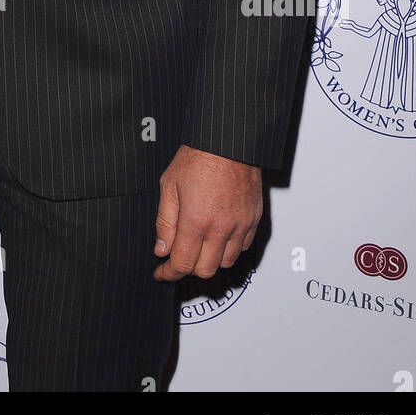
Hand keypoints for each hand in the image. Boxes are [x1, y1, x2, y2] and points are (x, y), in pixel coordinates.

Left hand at [153, 144, 261, 280]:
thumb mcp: (169, 185)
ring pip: (226, 262)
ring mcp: (240, 225)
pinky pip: (243, 247)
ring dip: (210, 259)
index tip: (162, 272)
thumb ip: (165, 222)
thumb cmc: (198, 157)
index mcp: (196, 221)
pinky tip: (219, 235)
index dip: (169, 273)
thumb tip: (162, 249)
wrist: (228, 141)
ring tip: (199, 245)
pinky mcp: (254, 219)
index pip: (182, 264)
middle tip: (179, 256)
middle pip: (205, 270)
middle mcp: (221, 228)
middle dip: (188, 267)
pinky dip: (230, 248)